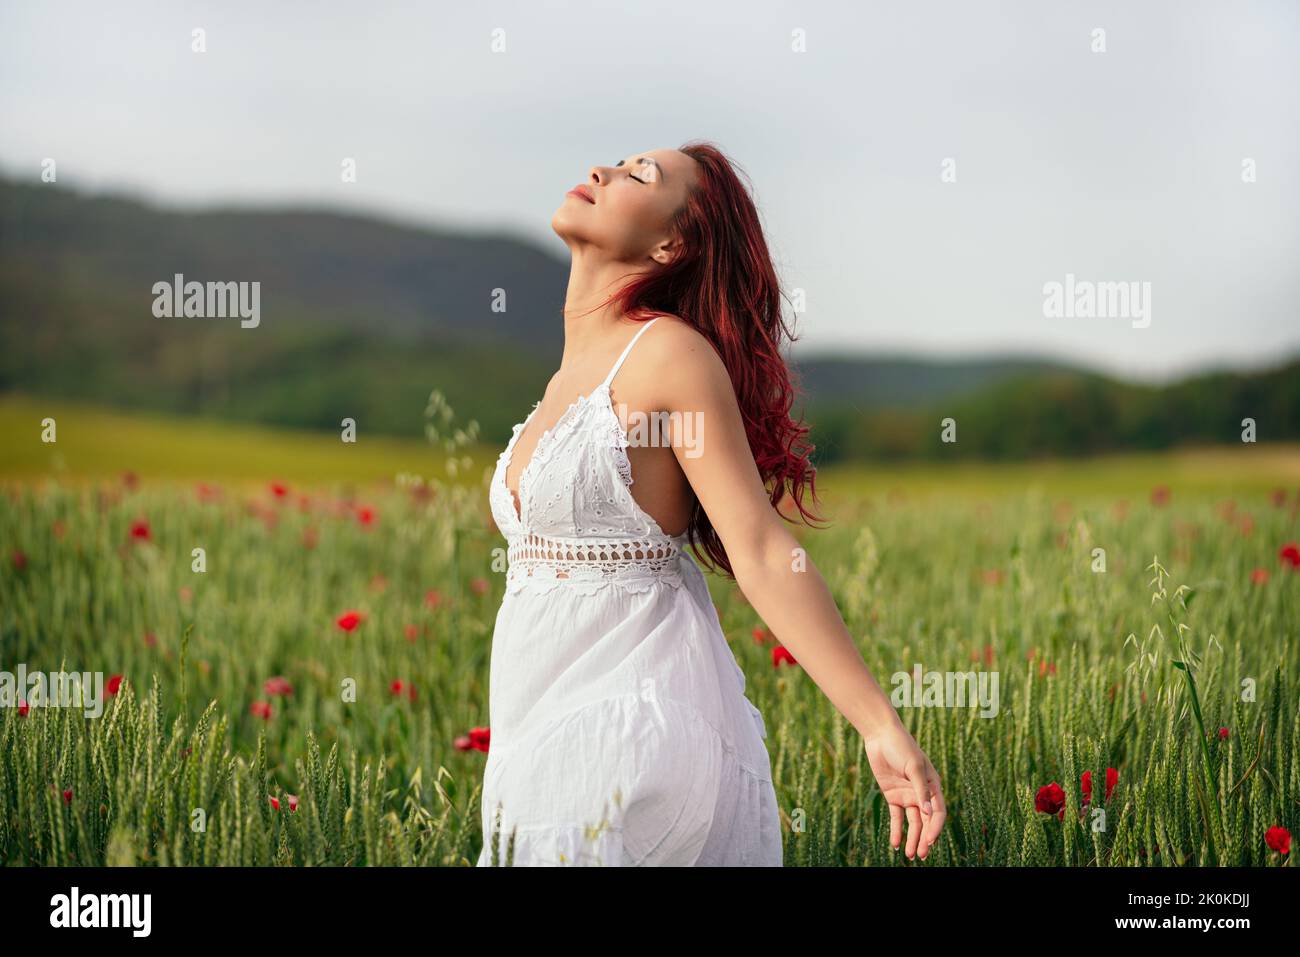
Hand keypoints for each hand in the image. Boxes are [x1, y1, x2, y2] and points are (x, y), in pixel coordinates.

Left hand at [862, 719, 946, 860]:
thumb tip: (928, 813)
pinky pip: (896, 817)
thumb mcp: (914, 766)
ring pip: (912, 822)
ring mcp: (907, 796)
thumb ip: (920, 790)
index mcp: (933, 786)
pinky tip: (894, 843)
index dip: (935, 828)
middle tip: (921, 855)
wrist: (881, 736)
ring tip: (910, 855)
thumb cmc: (902, 747)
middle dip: (924, 839)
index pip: (938, 813)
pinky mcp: (893, 796)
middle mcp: (922, 794)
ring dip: (912, 838)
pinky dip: (896, 830)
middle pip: (926, 822)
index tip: (929, 841)